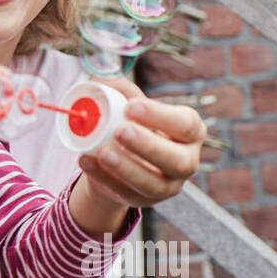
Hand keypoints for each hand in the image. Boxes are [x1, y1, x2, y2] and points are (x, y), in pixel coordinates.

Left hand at [76, 77, 206, 212]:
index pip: (185, 124)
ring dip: (126, 168)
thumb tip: (97, 76)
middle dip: (148, 146)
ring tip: (102, 151)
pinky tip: (86, 161)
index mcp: (190, 131)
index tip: (132, 107)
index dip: (161, 117)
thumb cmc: (132, 123)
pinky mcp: (144, 201)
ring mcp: (168, 186)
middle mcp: (186, 161)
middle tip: (120, 131)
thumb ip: (118, 89)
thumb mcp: (129, 104)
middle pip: (177, 160)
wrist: (121, 158)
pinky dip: (103, 178)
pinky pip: (125, 193)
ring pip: (152, 183)